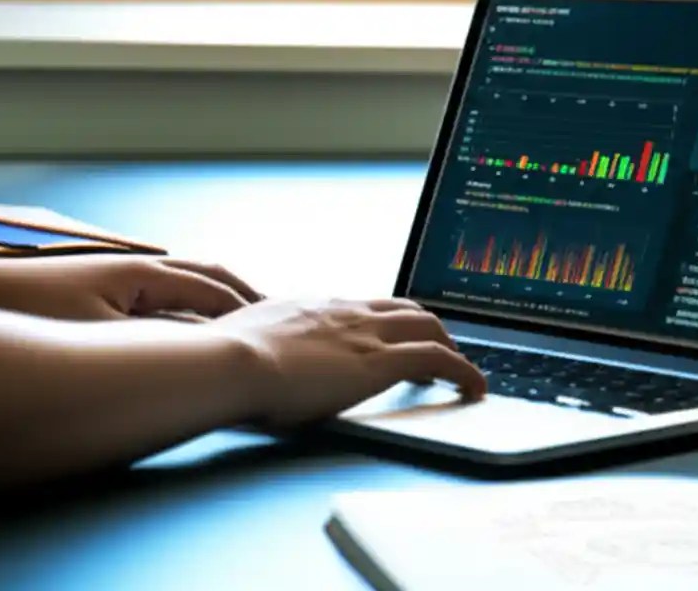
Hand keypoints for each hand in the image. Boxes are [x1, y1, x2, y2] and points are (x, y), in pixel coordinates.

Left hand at [0, 254, 261, 320]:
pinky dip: (188, 308)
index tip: (280, 329)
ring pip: (184, 283)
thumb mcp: (105, 336)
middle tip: (277, 320)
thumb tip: (209, 349)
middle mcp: (135, 267)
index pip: (214, 289)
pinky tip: (187, 329)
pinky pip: (162, 294)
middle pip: (207, 277)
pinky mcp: (99, 289)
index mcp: (144, 273)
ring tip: (242, 323)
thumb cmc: (33, 310)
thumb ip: (162, 341)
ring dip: (217, 302)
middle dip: (245, 298)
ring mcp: (118, 275)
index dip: (250, 310)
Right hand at [211, 298, 485, 425]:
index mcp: (314, 307)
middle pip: (405, 308)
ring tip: (461, 372)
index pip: (364, 307)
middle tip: (439, 353)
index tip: (392, 337)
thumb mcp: (240, 341)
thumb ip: (253, 344)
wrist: (229, 363)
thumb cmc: (222, 360)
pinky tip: (475, 389)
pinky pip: (440, 359)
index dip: (386, 322)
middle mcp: (346, 311)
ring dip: (450, 347)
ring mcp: (365, 334)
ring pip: (429, 325)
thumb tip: (235, 353)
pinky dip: (465, 372)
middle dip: (427, 328)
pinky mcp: (380, 361)